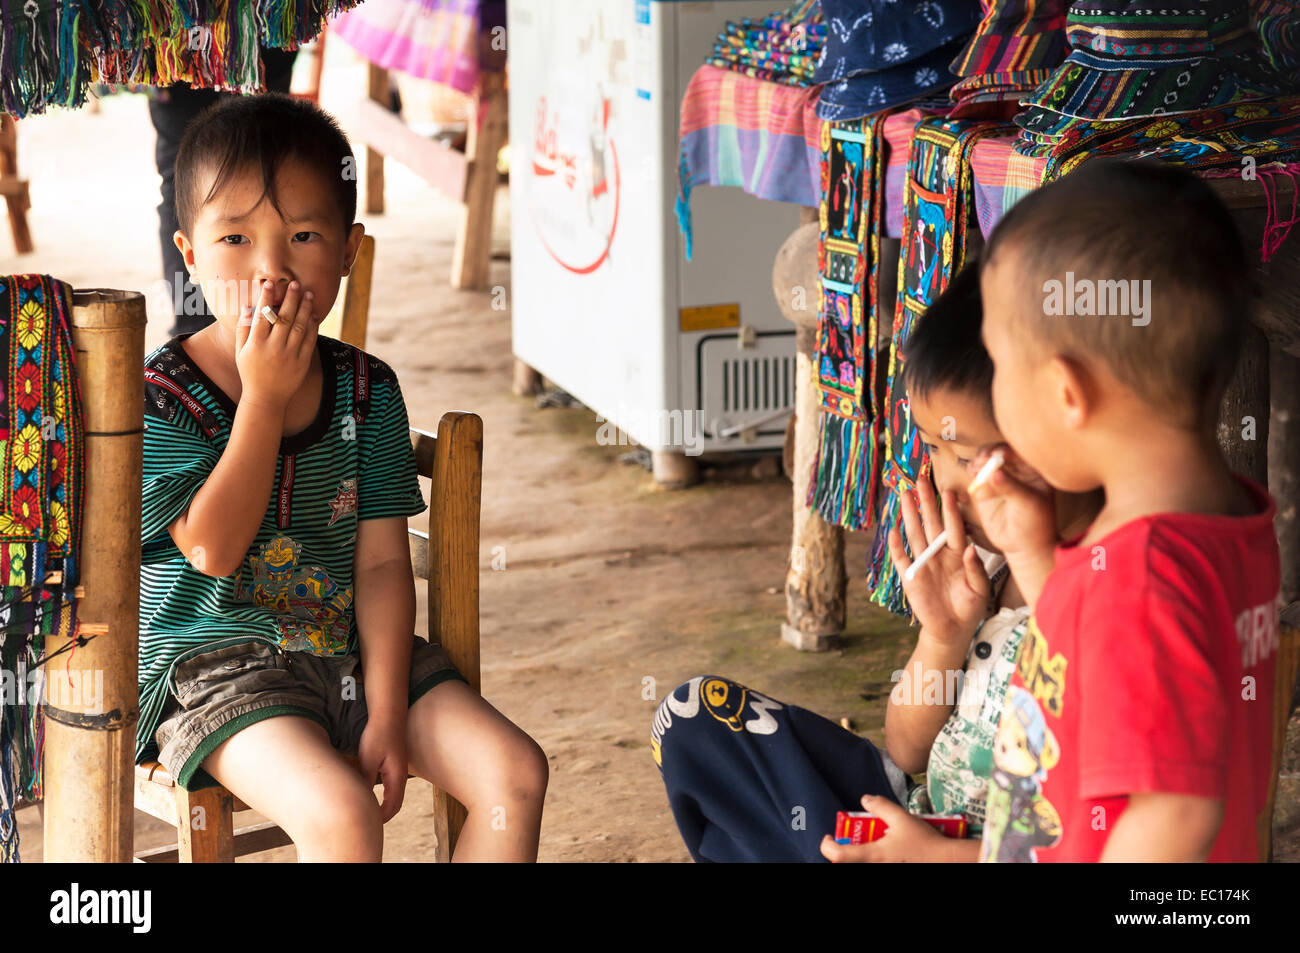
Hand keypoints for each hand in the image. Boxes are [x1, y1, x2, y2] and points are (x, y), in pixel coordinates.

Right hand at [234, 278, 320, 410]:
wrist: (266, 398)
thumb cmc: (250, 373)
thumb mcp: (240, 352)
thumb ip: (243, 329)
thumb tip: (247, 307)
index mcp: (256, 344)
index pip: (262, 316)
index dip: (266, 298)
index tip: (269, 283)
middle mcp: (273, 348)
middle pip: (284, 318)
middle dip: (290, 299)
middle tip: (296, 283)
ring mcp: (289, 355)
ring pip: (299, 327)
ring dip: (304, 309)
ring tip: (308, 294)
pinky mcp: (302, 362)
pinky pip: (309, 341)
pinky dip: (312, 326)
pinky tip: (314, 314)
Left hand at [357, 715, 408, 822]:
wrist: (388, 714)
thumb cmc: (378, 735)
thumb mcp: (368, 759)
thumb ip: (365, 780)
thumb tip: (361, 799)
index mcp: (396, 777)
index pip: (392, 806)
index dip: (382, 818)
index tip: (369, 826)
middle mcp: (401, 775)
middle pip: (396, 803)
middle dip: (384, 815)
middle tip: (370, 824)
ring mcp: (399, 768)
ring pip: (394, 794)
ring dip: (384, 805)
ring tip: (370, 813)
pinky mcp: (395, 762)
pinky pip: (391, 785)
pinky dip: (384, 795)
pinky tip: (372, 793)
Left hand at [819, 795, 947, 862]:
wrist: (946, 862)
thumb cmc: (924, 843)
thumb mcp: (902, 818)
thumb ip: (881, 807)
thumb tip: (865, 799)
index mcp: (873, 855)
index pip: (838, 855)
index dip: (827, 846)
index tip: (829, 837)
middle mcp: (875, 867)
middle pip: (845, 863)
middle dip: (842, 852)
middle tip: (847, 841)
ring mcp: (884, 871)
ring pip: (860, 864)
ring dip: (857, 856)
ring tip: (867, 845)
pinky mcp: (893, 871)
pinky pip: (874, 865)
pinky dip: (871, 860)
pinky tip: (886, 853)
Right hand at [887, 475, 989, 644]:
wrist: (952, 629)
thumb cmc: (970, 607)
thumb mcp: (980, 590)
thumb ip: (976, 570)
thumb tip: (969, 551)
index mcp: (958, 554)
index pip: (954, 528)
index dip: (950, 510)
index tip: (948, 490)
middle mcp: (939, 554)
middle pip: (930, 523)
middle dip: (926, 502)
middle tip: (921, 479)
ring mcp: (924, 564)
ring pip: (914, 534)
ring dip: (909, 514)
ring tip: (904, 494)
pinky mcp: (910, 577)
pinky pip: (901, 559)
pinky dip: (895, 546)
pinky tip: (892, 530)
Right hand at [966, 444, 1056, 561]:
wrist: (1023, 545)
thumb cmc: (1034, 523)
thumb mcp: (1028, 503)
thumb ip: (1011, 487)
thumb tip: (995, 473)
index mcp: (1033, 470)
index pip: (1019, 453)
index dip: (1007, 451)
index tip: (998, 455)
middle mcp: (1016, 471)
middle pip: (999, 453)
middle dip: (989, 454)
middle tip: (983, 459)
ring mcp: (999, 479)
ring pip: (985, 462)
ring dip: (979, 462)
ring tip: (976, 469)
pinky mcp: (985, 488)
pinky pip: (976, 475)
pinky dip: (973, 473)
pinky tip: (973, 475)